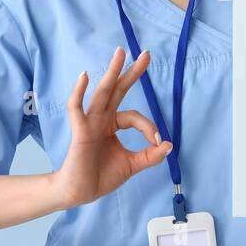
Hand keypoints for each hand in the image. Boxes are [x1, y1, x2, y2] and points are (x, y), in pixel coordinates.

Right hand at [56, 46, 172, 208]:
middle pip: (118, 90)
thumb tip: (169, 145)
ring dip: (112, 72)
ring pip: (102, 92)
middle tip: (147, 54)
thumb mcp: (132, 165)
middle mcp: (101, 119)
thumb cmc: (100, 177)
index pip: (135, 117)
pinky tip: (85, 77)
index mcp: (112, 124)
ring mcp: (89, 123)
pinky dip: (79, 92)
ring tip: (120, 53)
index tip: (158, 143)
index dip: (149, 127)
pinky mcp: (80, 131)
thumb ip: (150, 156)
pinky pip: (76, 108)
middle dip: (132, 72)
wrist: (80, 193)